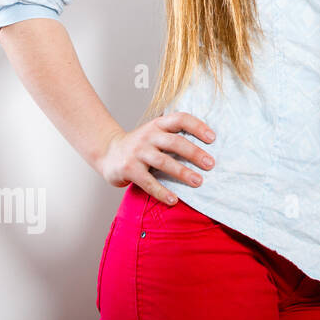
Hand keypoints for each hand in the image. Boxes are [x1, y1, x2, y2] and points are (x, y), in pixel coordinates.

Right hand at [94, 112, 215, 203]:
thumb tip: (209, 149)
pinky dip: (162, 192)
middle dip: (195, 153)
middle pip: (175, 142)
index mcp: (158, 124)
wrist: (107, 152)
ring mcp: (137, 152)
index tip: (213, 138)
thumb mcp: (156, 134)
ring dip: (182, 172)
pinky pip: (148, 182)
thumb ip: (175, 136)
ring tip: (198, 182)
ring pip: (163, 161)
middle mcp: (148, 136)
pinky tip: (174, 200)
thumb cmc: (141, 145)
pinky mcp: (129, 169)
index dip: (198, 126)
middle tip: (211, 164)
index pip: (180, 119)